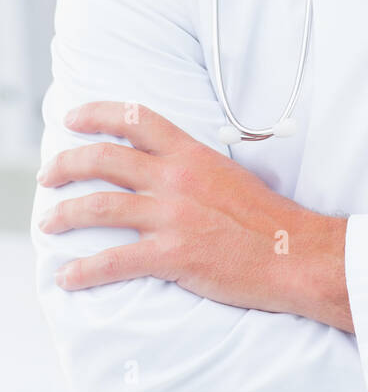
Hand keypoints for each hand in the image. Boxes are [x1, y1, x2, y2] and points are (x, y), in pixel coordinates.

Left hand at [36, 102, 349, 324]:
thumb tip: (170, 171)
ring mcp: (173, 216)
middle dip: (67, 163)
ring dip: (64, 215)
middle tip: (49, 176)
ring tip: (49, 224)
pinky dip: (84, 270)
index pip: (137, 119)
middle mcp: (177, 178)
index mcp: (192, 155)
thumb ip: (196, 170)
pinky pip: (114, 260)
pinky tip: (68, 278)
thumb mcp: (231, 176)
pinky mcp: (172, 255)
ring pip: (100, 206)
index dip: (98, 114)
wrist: (294, 253)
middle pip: (105, 158)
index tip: (73, 118)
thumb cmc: (268, 219)